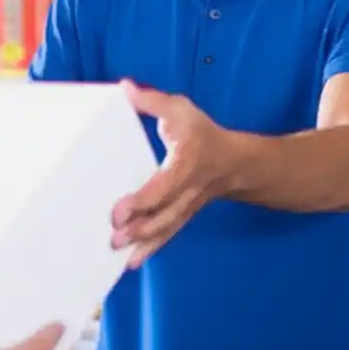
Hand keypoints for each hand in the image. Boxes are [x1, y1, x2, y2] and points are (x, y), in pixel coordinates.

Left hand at [111, 79, 240, 268]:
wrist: (236, 162)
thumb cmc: (202, 134)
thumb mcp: (181, 110)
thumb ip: (152, 101)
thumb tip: (124, 88)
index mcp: (187, 163)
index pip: (165, 186)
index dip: (143, 201)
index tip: (119, 211)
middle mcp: (188, 190)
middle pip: (164, 215)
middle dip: (139, 228)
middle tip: (112, 235)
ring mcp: (187, 207)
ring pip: (166, 229)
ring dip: (142, 242)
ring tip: (116, 250)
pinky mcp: (182, 216)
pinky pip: (167, 235)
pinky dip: (150, 249)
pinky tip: (130, 261)